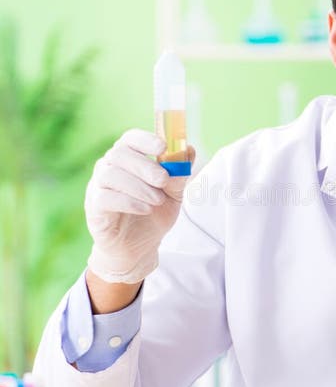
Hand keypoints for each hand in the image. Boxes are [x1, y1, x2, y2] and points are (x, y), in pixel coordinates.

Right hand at [84, 129, 193, 283]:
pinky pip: (104, 198)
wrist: (139, 247)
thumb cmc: (154, 213)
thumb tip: (190, 150)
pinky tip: (145, 209)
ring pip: (110, 174)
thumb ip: (180, 174)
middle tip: (164, 180)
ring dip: (138, 186)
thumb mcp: (174, 194)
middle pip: (119, 154)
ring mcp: (98, 186)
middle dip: (144, 165)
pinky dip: (128, 202)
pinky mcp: (94, 207)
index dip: (145, 139)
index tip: (162, 147)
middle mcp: (109, 167)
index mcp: (128, 158)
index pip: (130, 139)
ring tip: (157, 200)